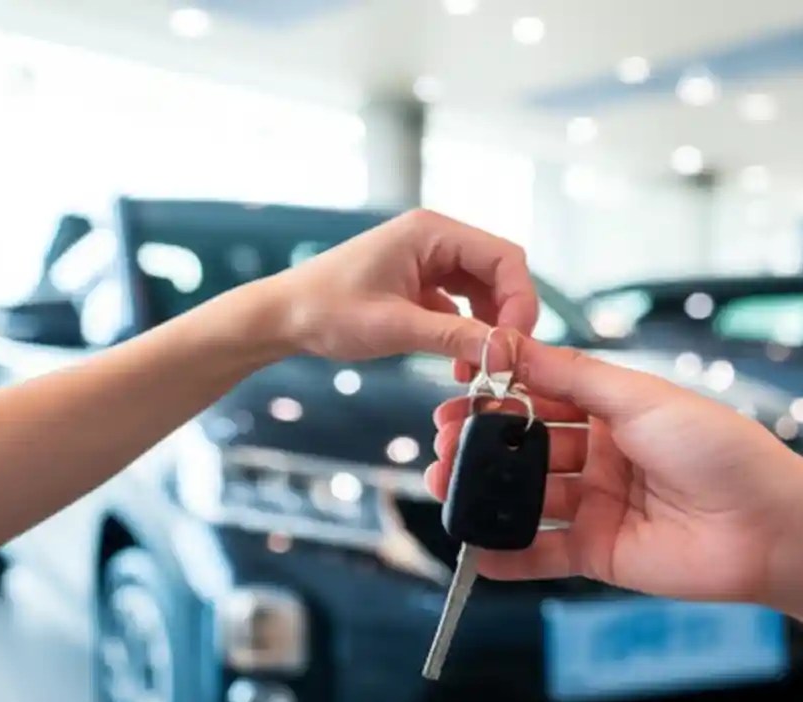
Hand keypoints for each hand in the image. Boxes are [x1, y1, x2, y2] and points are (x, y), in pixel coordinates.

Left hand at [267, 209, 536, 363]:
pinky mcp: (421, 284)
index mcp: (431, 232)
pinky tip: (462, 364)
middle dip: (507, 318)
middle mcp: (436, 239)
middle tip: (506, 360)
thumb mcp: (396, 327)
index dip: (520, 300)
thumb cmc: (326, 311)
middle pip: (500, 274)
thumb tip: (505, 352)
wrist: (282, 318)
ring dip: (489, 330)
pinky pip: (462, 306)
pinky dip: (469, 333)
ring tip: (482, 369)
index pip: (504, 258)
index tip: (516, 343)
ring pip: (485, 293)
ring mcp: (429, 260)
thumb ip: (455, 337)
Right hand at [426, 334, 802, 604]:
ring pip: (530, 499)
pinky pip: (545, 554)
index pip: (543, 399)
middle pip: (528, 450)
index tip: (456, 397)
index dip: (499, 399)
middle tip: (441, 446)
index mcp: (615, 411)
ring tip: (445, 488)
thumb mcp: (640, 397)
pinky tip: (476, 550)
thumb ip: (572, 376)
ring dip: (486, 495)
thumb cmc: (718, 449)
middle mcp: (603, 455)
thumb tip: (513, 346)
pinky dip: (509, 555)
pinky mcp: (601, 553)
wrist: (768, 525)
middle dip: (483, 447)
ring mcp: (599, 505)